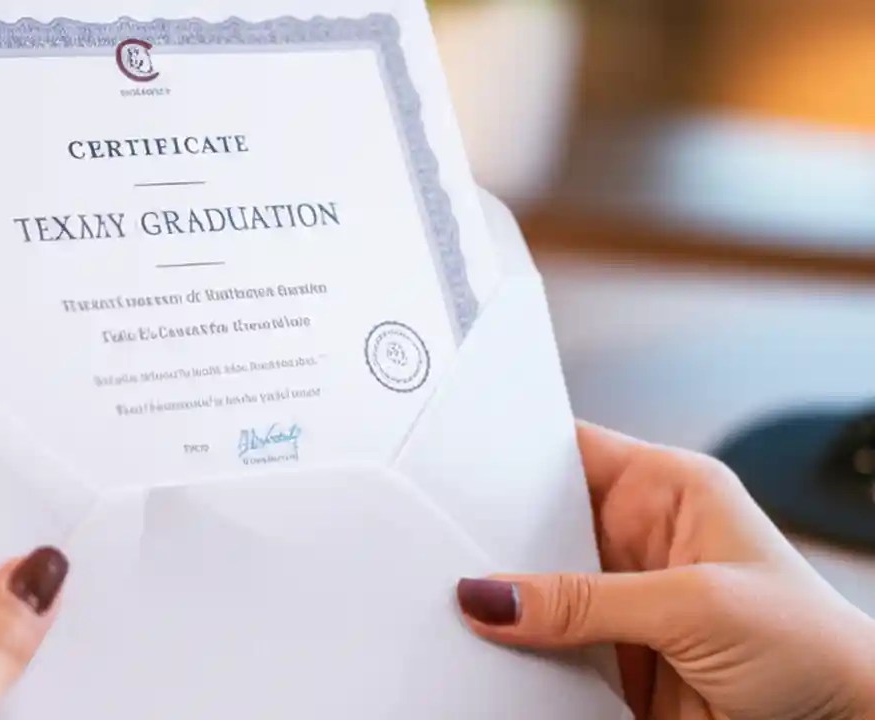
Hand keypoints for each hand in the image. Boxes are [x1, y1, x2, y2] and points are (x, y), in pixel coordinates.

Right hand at [457, 422, 874, 719]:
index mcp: (667, 489)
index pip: (566, 450)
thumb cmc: (814, 648)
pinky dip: (517, 654)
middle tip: (436, 547)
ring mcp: (620, 601)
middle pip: (537, 524)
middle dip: (491, 538)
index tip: (446, 464)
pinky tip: (490, 653)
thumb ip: (586, 601)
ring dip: (503, 604)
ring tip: (454, 605)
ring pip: (534, 591)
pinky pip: (545, 648)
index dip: (508, 453)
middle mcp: (637, 539)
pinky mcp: (611, 658)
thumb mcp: (696, 606)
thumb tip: (490, 597)